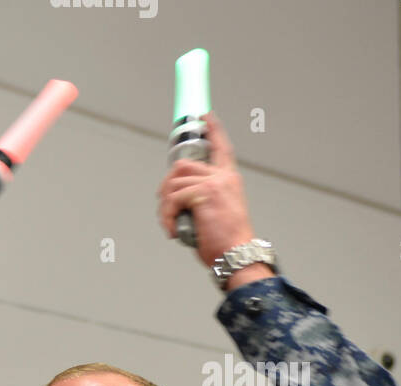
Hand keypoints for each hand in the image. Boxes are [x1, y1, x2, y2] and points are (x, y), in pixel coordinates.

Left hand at [158, 113, 256, 270]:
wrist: (236, 254)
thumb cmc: (226, 241)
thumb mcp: (218, 212)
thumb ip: (204, 197)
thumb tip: (178, 197)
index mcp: (229, 179)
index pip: (221, 147)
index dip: (213, 129)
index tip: (205, 115)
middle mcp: (223, 176)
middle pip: (182, 166)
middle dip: (166, 186)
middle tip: (165, 208)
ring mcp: (214, 183)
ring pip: (173, 184)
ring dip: (164, 208)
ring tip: (170, 225)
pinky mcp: (203, 194)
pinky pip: (172, 199)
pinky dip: (166, 217)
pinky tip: (172, 231)